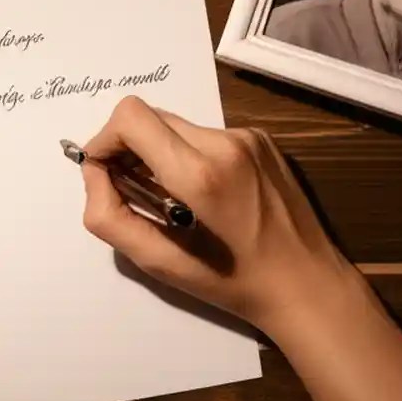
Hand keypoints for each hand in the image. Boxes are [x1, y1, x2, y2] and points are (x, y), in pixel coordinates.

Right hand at [79, 96, 358, 334]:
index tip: (105, 172)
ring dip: (164, 156)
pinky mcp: (263, 140)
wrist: (307, 284)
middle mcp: (225, 143)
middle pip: (152, 118)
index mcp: (200, 174)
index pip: (132, 117)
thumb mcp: (160, 263)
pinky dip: (194, 158)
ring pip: (179, 127)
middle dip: (131, 149)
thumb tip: (94, 172)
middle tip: (136, 192)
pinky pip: (208, 136)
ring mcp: (248, 137)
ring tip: (178, 200)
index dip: (106, 139)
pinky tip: (211, 196)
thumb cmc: (232, 282)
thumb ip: (111, 216)